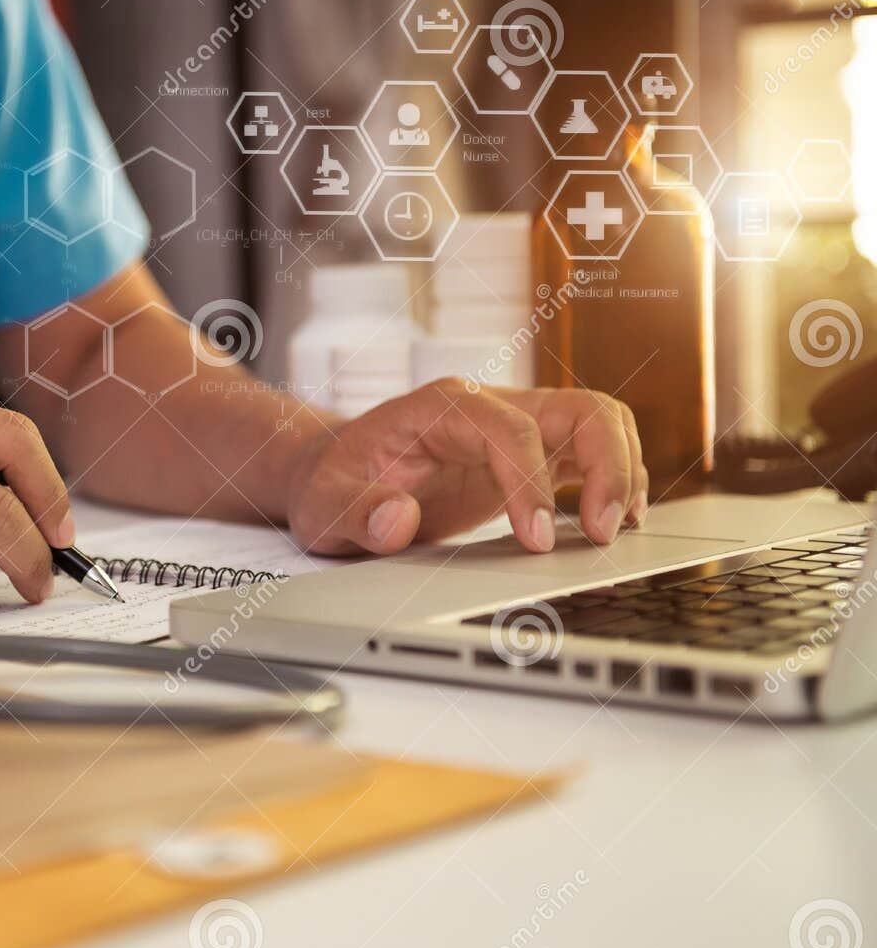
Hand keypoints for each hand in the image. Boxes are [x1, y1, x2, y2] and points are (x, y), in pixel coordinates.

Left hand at [285, 380, 647, 555]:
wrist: (333, 473)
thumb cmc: (332, 484)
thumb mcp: (324, 505)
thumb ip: (356, 512)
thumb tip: (396, 519)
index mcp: (440, 407)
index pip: (509, 430)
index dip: (532, 484)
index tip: (537, 541)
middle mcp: (487, 406)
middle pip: (578, 409)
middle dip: (607, 466)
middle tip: (605, 533)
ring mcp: (515, 425)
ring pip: (598, 424)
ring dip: (622, 471)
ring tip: (616, 532)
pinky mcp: (529, 454)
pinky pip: (591, 453)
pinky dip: (614, 481)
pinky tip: (613, 524)